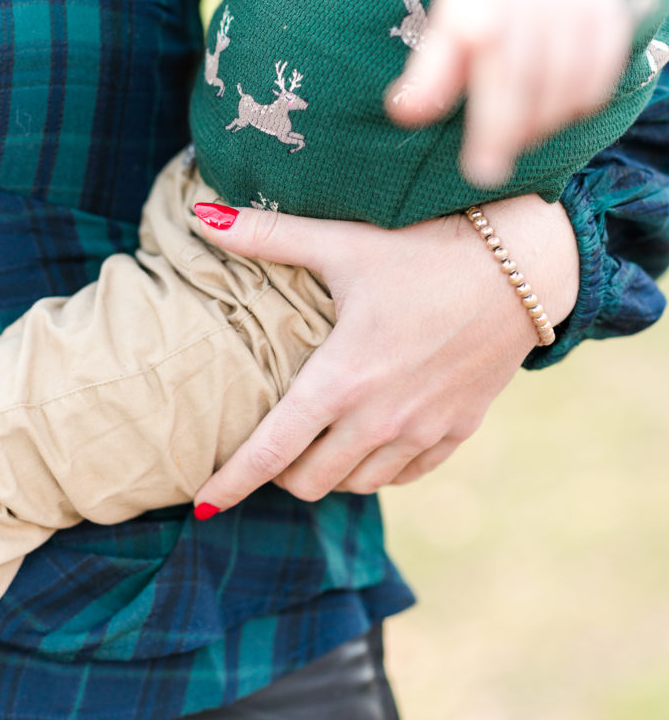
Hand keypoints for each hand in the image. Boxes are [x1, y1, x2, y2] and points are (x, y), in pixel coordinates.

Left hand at [192, 194, 578, 512]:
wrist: (520, 268)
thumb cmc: (425, 250)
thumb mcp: (343, 242)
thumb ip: (266, 236)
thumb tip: (199, 215)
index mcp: (341, 380)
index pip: (269, 452)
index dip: (229, 483)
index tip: (200, 503)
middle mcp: (379, 420)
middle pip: (307, 482)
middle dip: (278, 473)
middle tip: (273, 442)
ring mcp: (421, 432)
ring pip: (354, 485)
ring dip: (326, 472)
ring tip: (318, 440)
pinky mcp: (456, 431)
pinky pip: (404, 476)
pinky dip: (376, 469)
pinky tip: (370, 440)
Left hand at [386, 0, 632, 186]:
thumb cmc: (489, 5)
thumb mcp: (451, 28)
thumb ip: (430, 74)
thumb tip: (402, 114)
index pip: (478, 19)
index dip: (477, 30)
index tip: (477, 35)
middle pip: (519, 74)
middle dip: (499, 130)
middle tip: (483, 172)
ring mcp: (576, 9)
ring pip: (560, 85)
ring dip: (537, 126)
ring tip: (517, 143)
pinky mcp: (610, 24)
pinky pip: (596, 83)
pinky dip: (575, 109)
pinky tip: (553, 117)